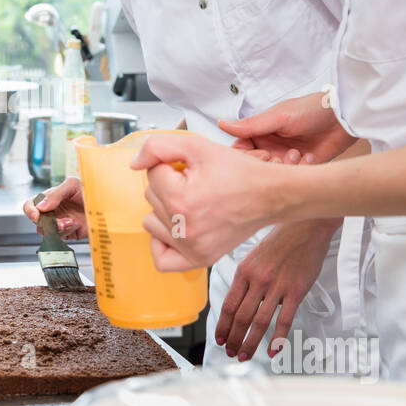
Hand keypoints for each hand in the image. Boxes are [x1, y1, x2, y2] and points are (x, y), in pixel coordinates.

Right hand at [24, 176, 88, 239]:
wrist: (108, 202)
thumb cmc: (90, 189)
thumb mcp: (72, 185)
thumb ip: (55, 194)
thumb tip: (40, 206)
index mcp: (50, 199)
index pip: (31, 205)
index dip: (30, 210)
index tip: (36, 215)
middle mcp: (53, 212)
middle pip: (38, 221)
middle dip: (46, 222)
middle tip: (55, 221)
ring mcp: (60, 223)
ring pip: (48, 232)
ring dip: (57, 228)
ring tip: (70, 221)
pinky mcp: (69, 233)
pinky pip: (61, 236)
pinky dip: (68, 230)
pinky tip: (76, 223)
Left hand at [131, 134, 288, 269]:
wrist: (271, 195)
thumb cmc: (239, 172)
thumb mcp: (198, 146)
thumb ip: (158, 146)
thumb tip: (134, 163)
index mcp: (180, 200)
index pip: (151, 174)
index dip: (171, 165)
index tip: (192, 168)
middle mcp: (184, 229)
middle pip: (150, 198)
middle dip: (168, 185)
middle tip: (196, 183)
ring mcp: (191, 248)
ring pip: (151, 224)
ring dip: (164, 210)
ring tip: (190, 202)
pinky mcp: (199, 259)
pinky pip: (162, 259)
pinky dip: (162, 243)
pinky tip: (175, 228)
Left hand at [216, 220, 336, 362]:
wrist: (306, 226)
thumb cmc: (281, 239)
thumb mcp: (254, 255)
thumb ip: (247, 278)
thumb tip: (240, 301)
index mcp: (244, 271)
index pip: (228, 305)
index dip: (223, 326)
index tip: (220, 339)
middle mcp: (258, 280)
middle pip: (241, 317)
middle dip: (234, 339)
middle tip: (231, 352)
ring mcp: (277, 286)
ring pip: (259, 322)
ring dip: (250, 343)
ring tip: (245, 355)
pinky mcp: (296, 291)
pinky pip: (284, 320)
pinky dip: (277, 339)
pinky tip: (272, 351)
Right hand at [218, 91, 354, 164]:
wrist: (343, 117)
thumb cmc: (312, 110)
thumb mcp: (279, 116)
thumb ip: (251, 125)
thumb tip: (222, 124)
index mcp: (261, 132)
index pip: (241, 150)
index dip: (248, 157)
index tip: (261, 154)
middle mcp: (271, 146)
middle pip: (256, 165)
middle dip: (267, 164)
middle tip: (278, 157)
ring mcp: (285, 158)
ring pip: (274, 174)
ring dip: (285, 167)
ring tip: (298, 154)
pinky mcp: (301, 167)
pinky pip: (292, 177)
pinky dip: (300, 169)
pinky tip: (309, 157)